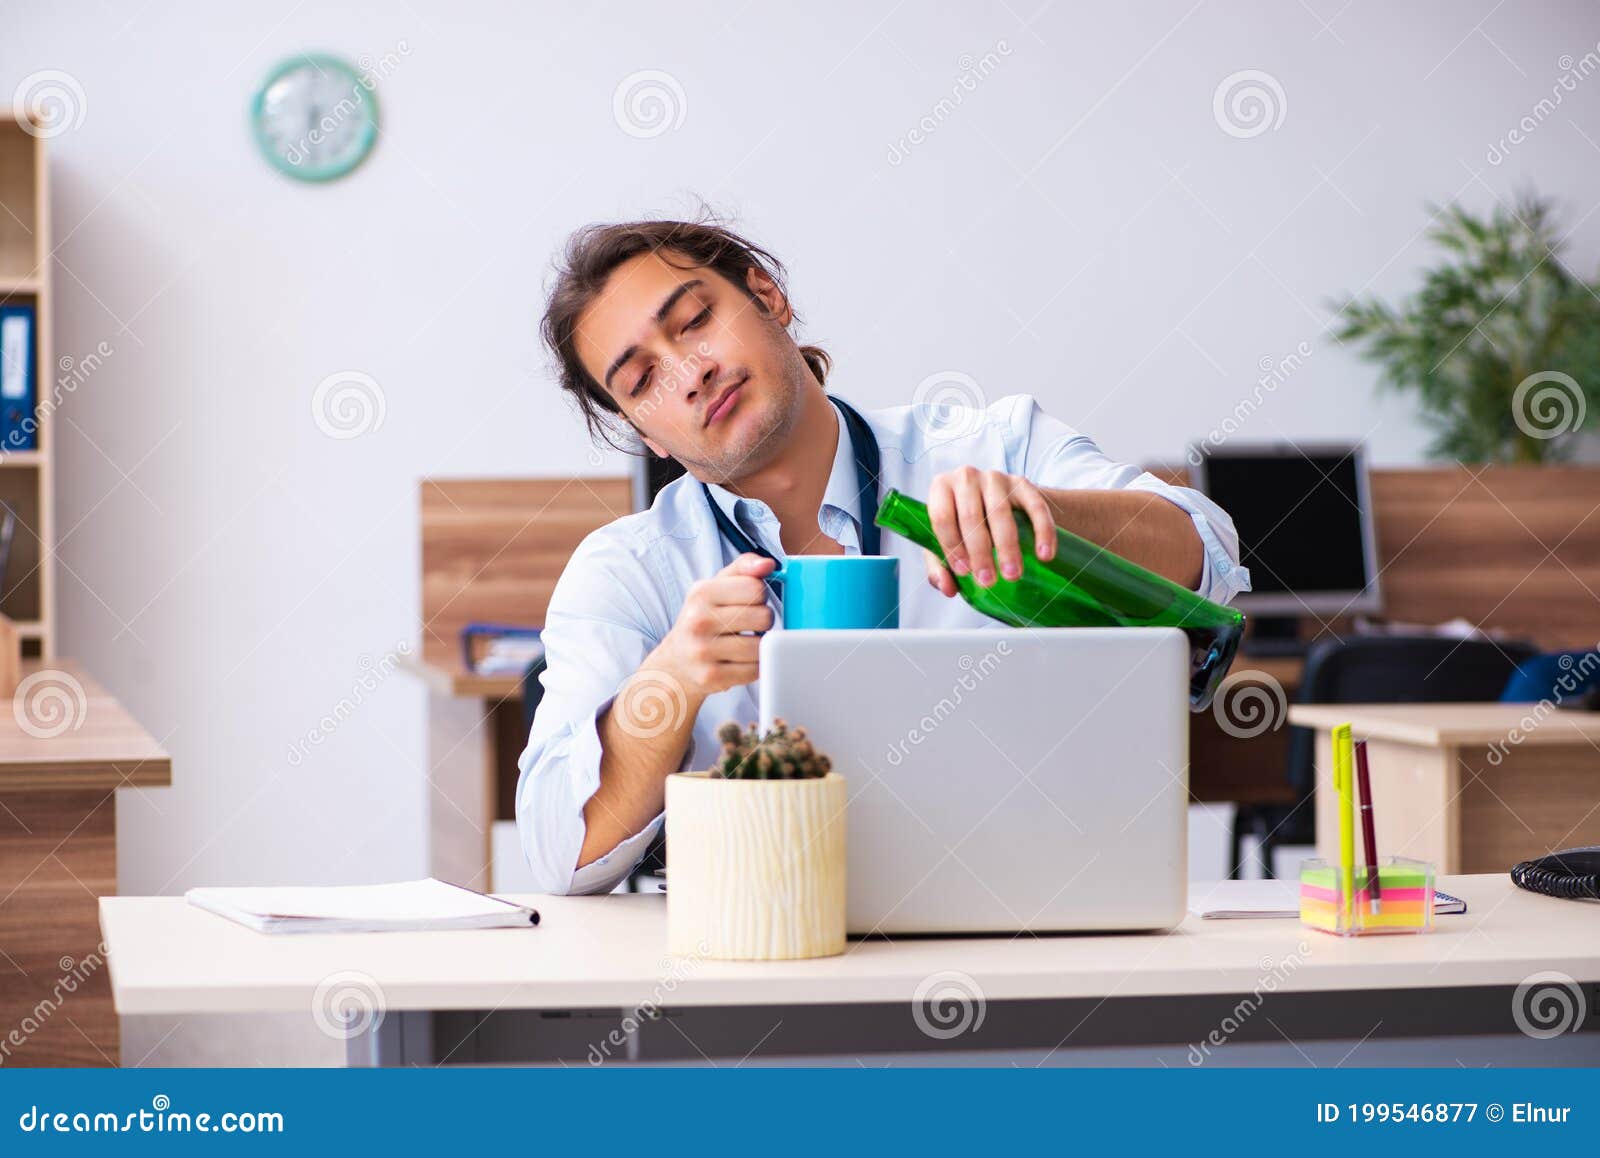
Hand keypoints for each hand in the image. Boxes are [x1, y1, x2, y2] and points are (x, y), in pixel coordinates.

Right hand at [648, 553, 775, 696]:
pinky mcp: (712, 677)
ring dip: (760, 644)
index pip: (755, 588)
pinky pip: (754, 670)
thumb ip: (743, 568)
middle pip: (763, 616)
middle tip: (748, 624)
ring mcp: (703, 651)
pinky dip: (754, 665)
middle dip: (763, 620)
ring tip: (744, 642)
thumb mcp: (714, 587)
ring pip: (761, 645)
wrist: (675, 664)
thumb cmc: (702, 620)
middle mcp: (698, 621)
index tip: (750, 601)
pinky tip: (740, 660)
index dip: (760, 595)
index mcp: (701, 593)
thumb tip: (768, 564)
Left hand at [924, 467, 1056, 594]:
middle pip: (971, 516)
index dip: (952, 546)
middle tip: (988, 581)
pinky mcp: (1022, 483)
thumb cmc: (964, 527)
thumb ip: (940, 568)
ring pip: (1000, 512)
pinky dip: (1042, 532)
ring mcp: (995, 478)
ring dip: (1007, 547)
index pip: (942, 517)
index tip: (964, 572)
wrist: (999, 506)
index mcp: (941, 488)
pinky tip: (1044, 554)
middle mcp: (965, 477)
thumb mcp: (946, 544)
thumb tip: (947, 588)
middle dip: (980, 553)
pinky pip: (1035, 507)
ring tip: (1012, 574)